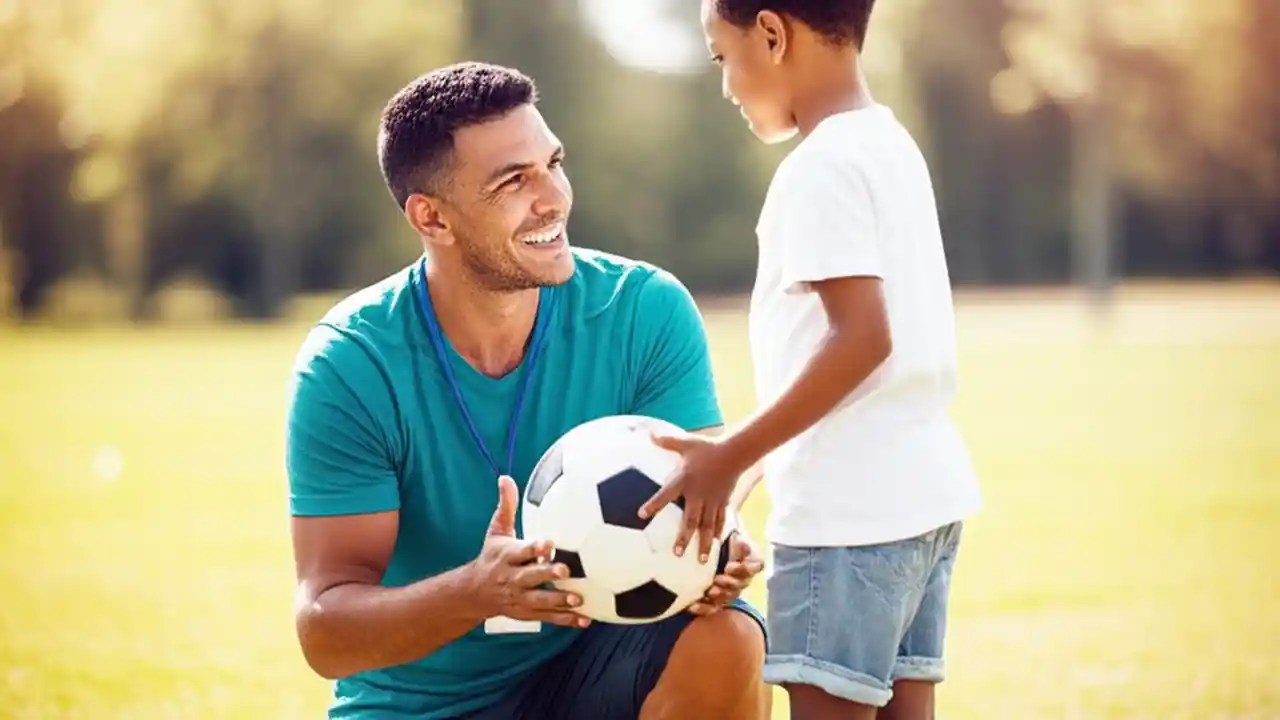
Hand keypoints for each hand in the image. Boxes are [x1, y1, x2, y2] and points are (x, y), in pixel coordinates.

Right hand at [469, 476, 589, 628]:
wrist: (476, 592)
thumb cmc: (492, 555)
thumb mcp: (496, 531)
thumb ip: (506, 506)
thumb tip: (505, 477)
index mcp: (508, 556)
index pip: (520, 551)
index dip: (533, 548)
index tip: (548, 543)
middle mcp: (514, 578)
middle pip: (531, 577)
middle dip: (547, 574)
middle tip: (566, 570)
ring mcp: (521, 598)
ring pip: (541, 600)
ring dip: (559, 600)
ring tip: (578, 599)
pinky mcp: (529, 612)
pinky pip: (549, 617)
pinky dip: (566, 620)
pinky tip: (586, 620)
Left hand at [638, 431, 752, 562]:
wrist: (734, 452)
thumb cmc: (708, 447)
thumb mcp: (686, 443)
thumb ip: (667, 441)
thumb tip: (649, 433)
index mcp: (685, 480)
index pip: (666, 494)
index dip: (654, 504)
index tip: (641, 514)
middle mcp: (698, 494)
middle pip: (690, 519)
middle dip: (684, 536)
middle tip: (677, 553)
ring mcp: (712, 501)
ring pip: (708, 525)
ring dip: (705, 543)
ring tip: (702, 560)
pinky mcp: (723, 502)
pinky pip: (721, 520)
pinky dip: (718, 532)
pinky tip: (716, 544)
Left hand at [688, 531, 764, 615]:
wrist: (710, 550)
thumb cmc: (724, 541)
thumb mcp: (732, 536)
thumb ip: (739, 542)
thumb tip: (742, 545)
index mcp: (750, 563)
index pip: (755, 567)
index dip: (743, 570)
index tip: (729, 566)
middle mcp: (742, 579)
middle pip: (740, 585)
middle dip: (728, 584)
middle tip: (717, 580)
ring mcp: (729, 591)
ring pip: (727, 597)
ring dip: (718, 596)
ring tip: (708, 592)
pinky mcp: (716, 600)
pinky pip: (711, 608)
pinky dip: (703, 608)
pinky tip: (692, 606)